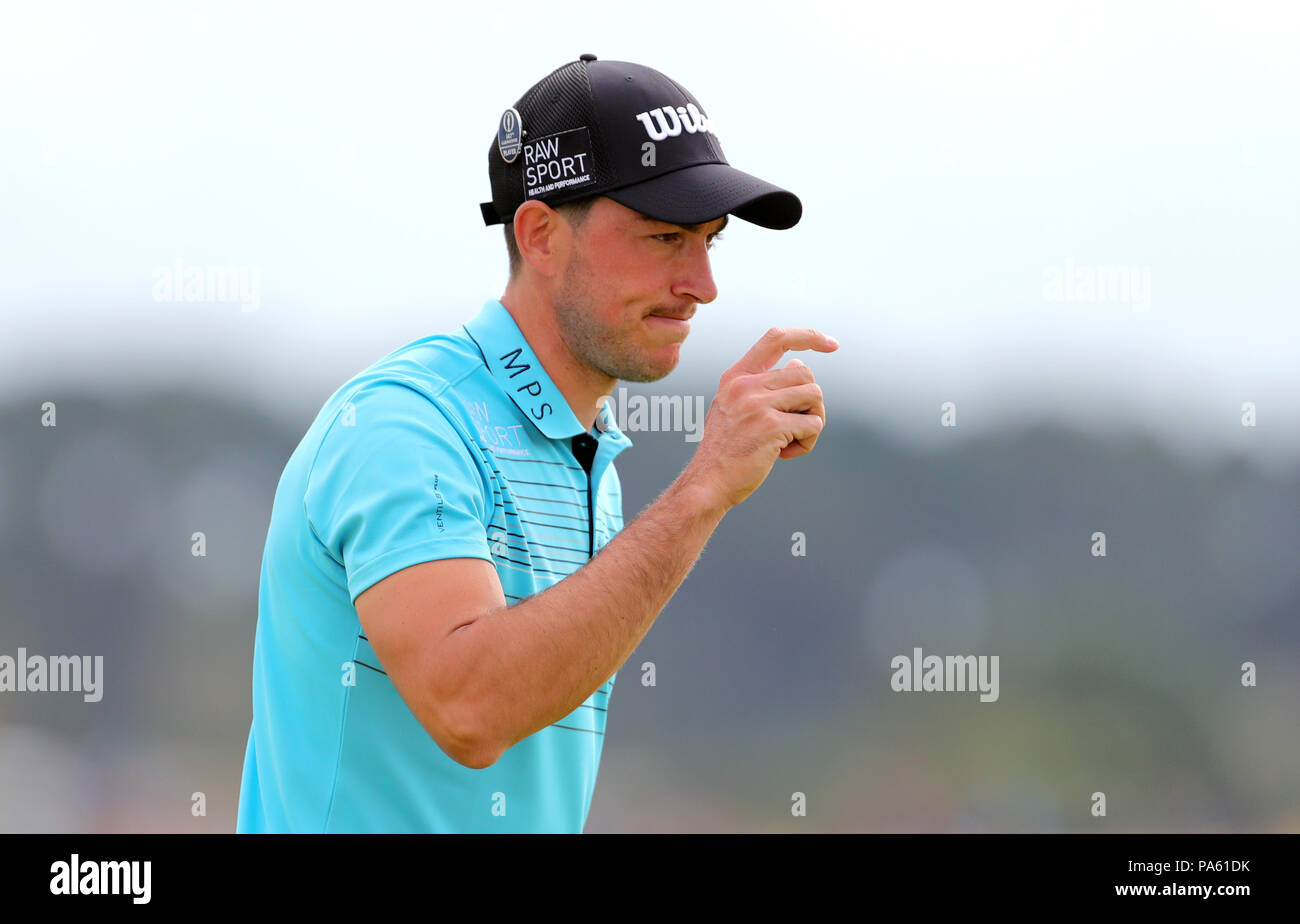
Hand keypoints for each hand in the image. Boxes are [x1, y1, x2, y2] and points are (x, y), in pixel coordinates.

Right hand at [682, 326, 837, 509]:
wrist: (708, 483)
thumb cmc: (727, 450)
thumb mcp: (735, 408)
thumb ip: (762, 385)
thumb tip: (798, 364)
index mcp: (736, 376)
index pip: (777, 338)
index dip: (809, 336)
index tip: (832, 344)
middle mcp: (745, 385)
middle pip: (805, 374)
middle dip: (810, 402)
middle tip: (796, 426)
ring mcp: (757, 404)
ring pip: (814, 396)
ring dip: (812, 421)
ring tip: (790, 441)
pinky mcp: (771, 426)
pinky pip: (813, 425)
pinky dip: (807, 442)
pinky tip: (784, 455)